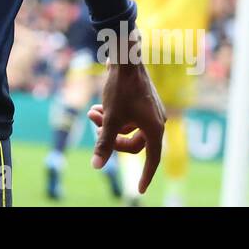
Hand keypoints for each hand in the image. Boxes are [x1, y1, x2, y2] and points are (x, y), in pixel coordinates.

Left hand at [88, 62, 166, 194]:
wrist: (126, 58)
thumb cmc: (120, 88)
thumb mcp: (110, 118)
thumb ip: (104, 143)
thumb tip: (97, 166)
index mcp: (154, 129)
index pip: (151, 159)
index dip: (145, 176)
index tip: (139, 190)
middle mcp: (157, 122)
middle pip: (133, 143)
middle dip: (110, 136)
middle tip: (94, 124)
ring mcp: (151, 112)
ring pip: (127, 128)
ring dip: (108, 123)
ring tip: (92, 112)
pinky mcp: (144, 102)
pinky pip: (129, 117)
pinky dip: (114, 115)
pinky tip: (98, 106)